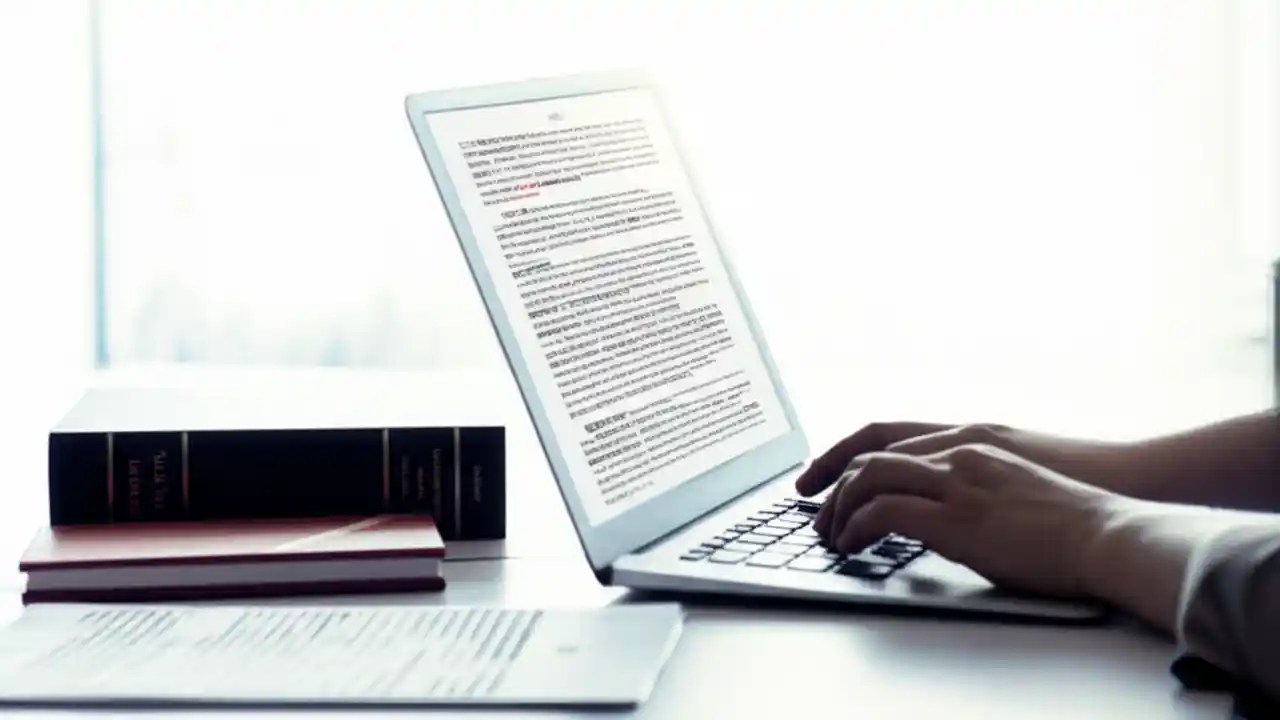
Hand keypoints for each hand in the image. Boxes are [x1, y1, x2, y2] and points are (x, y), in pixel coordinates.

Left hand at [807, 443, 1129, 597]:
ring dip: (839, 506)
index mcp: (972, 439)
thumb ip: (978, 485)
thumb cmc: (1078, 516)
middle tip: (812, 508)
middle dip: (830, 478)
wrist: (1112, 531)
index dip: (848, 452)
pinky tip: (851, 543)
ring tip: (828, 534)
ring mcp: (957, 482)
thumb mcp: (1018, 482)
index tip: (824, 474)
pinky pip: (885, 511)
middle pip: (869, 452)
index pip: (889, 435)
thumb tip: (951, 512)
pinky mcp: (957, 519)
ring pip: (869, 476)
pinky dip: (857, 525)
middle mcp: (958, 451)